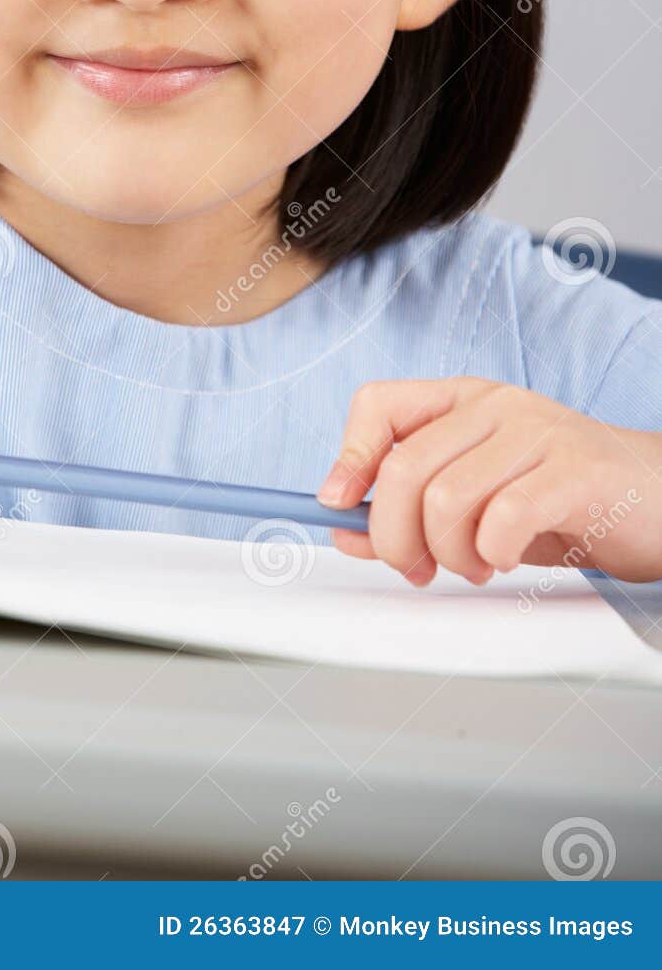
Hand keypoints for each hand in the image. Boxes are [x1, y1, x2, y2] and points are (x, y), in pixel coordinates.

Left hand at [317, 377, 661, 584]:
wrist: (653, 499)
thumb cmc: (559, 500)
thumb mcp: (474, 501)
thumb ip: (410, 511)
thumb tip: (343, 532)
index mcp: (462, 401)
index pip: (379, 404)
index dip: (348, 458)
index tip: (339, 508)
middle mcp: (495, 406)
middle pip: (403, 468)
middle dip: (394, 537)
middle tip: (418, 568)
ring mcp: (537, 432)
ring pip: (446, 500)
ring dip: (450, 555)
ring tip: (476, 565)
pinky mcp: (575, 470)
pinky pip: (504, 518)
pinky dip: (495, 553)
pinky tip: (508, 556)